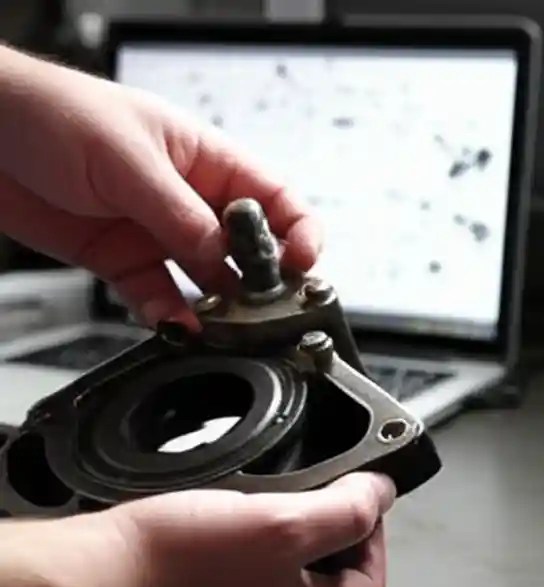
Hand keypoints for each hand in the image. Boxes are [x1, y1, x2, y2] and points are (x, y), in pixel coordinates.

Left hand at [0, 45, 320, 328]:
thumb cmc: (55, 114)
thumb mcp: (128, 161)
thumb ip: (180, 215)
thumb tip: (224, 257)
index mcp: (207, 160)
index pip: (276, 200)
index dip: (300, 233)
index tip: (303, 265)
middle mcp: (189, 200)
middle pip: (249, 250)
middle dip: (262, 284)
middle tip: (263, 311)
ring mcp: (156, 233)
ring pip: (206, 282)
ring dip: (218, 310)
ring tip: (221, 329)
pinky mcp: (121, 261)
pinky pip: (158, 299)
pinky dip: (170, 320)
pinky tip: (176, 329)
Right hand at [0, 473, 394, 586]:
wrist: (78, 580)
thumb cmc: (169, 563)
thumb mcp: (281, 524)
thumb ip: (343, 512)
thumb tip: (380, 496)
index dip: (376, 544)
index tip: (364, 504)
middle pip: (323, 585)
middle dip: (329, 534)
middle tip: (321, 492)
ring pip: (273, 576)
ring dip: (280, 532)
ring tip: (271, 494)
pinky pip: (226, 573)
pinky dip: (235, 539)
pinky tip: (220, 511)